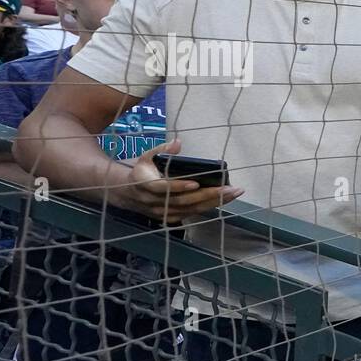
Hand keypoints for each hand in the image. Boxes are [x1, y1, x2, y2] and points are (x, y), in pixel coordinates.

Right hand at [117, 139, 242, 223]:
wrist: (128, 194)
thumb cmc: (142, 172)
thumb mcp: (145, 157)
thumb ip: (161, 149)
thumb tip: (178, 142)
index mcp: (145, 185)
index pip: (163, 188)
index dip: (179, 187)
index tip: (196, 183)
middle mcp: (153, 202)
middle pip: (183, 201)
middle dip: (207, 195)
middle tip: (228, 188)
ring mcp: (162, 212)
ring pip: (190, 209)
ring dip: (213, 202)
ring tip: (232, 193)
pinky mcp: (170, 217)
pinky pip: (192, 213)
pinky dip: (208, 207)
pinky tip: (224, 200)